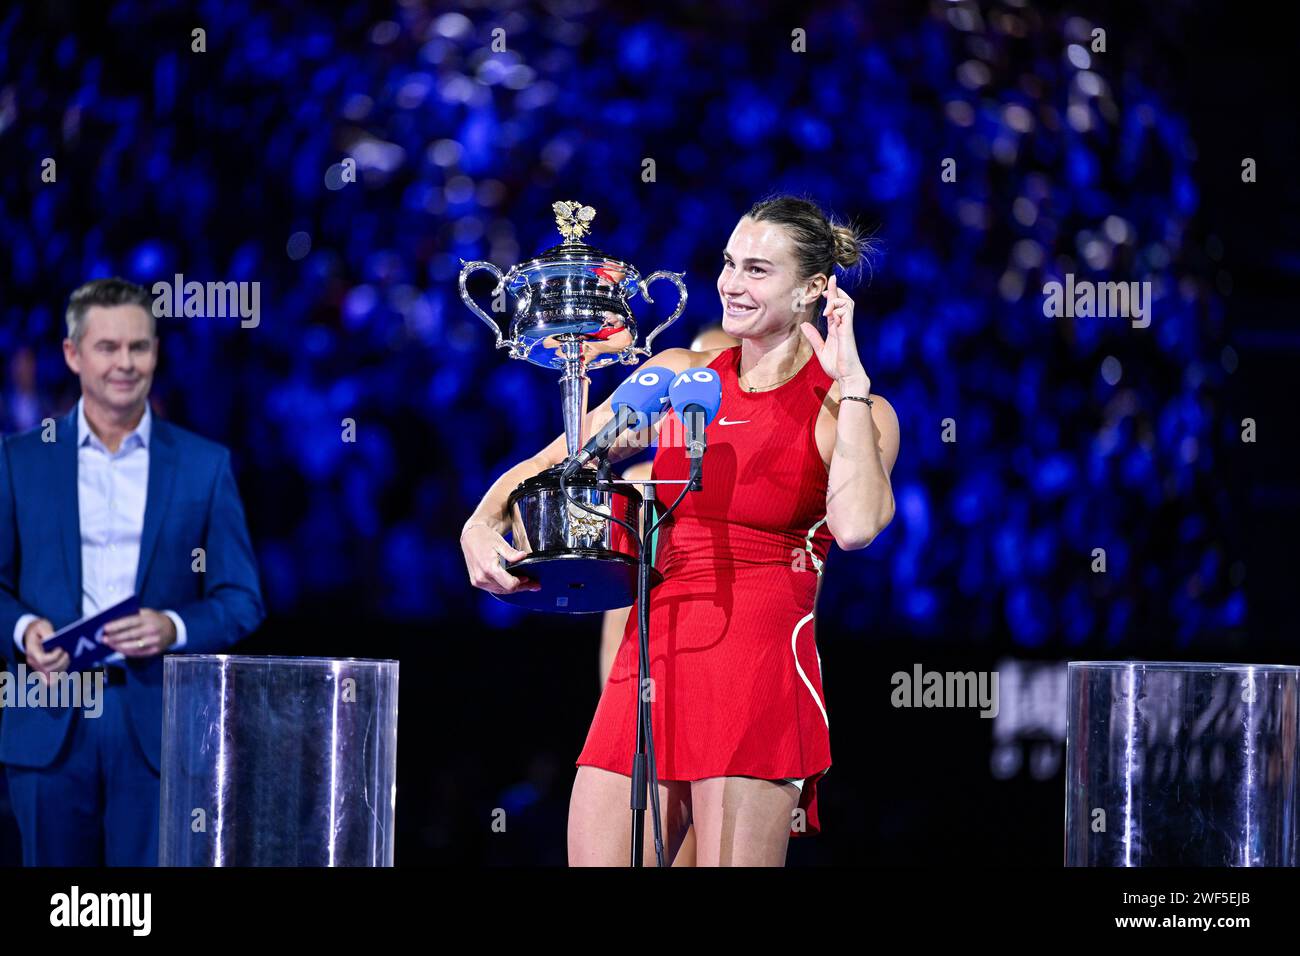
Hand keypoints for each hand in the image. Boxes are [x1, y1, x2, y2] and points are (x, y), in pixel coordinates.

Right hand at [22, 618, 67, 679]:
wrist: (32, 633)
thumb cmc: (38, 629)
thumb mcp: (41, 626)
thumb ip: (48, 632)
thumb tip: (54, 639)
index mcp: (32, 651)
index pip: (43, 660)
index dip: (54, 657)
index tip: (61, 648)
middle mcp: (33, 661)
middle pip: (48, 669)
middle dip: (61, 662)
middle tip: (67, 653)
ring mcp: (38, 667)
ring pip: (51, 675)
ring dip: (63, 667)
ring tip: (68, 656)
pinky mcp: (44, 669)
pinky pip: (52, 678)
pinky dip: (61, 673)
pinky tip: (66, 664)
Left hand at [101, 609, 176, 657]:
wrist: (172, 629)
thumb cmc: (154, 619)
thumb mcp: (146, 613)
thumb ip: (133, 615)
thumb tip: (113, 620)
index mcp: (148, 618)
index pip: (130, 622)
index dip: (117, 625)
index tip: (105, 628)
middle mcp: (151, 630)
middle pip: (130, 635)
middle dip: (115, 637)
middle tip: (104, 639)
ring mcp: (154, 641)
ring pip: (133, 646)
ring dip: (119, 646)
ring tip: (109, 644)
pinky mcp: (155, 650)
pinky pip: (138, 653)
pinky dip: (126, 652)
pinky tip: (119, 649)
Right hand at [461, 523, 541, 594]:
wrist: (470, 536)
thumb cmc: (486, 537)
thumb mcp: (500, 543)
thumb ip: (511, 553)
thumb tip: (524, 556)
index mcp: (490, 568)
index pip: (510, 585)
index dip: (522, 583)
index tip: (529, 578)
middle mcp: (482, 578)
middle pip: (506, 589)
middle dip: (521, 587)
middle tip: (534, 584)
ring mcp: (478, 581)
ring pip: (500, 591)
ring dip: (512, 588)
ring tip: (524, 583)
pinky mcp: (476, 582)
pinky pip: (493, 588)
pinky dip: (503, 586)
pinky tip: (511, 581)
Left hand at [799, 274, 870, 390]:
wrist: (846, 377)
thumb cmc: (837, 366)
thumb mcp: (821, 350)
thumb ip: (814, 337)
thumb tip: (804, 325)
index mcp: (836, 328)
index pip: (835, 307)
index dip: (831, 296)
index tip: (824, 290)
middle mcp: (843, 325)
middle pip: (844, 301)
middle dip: (837, 289)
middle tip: (830, 281)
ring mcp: (847, 327)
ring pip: (848, 303)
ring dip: (837, 298)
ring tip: (827, 305)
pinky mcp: (848, 331)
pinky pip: (847, 312)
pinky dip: (838, 308)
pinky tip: (829, 314)